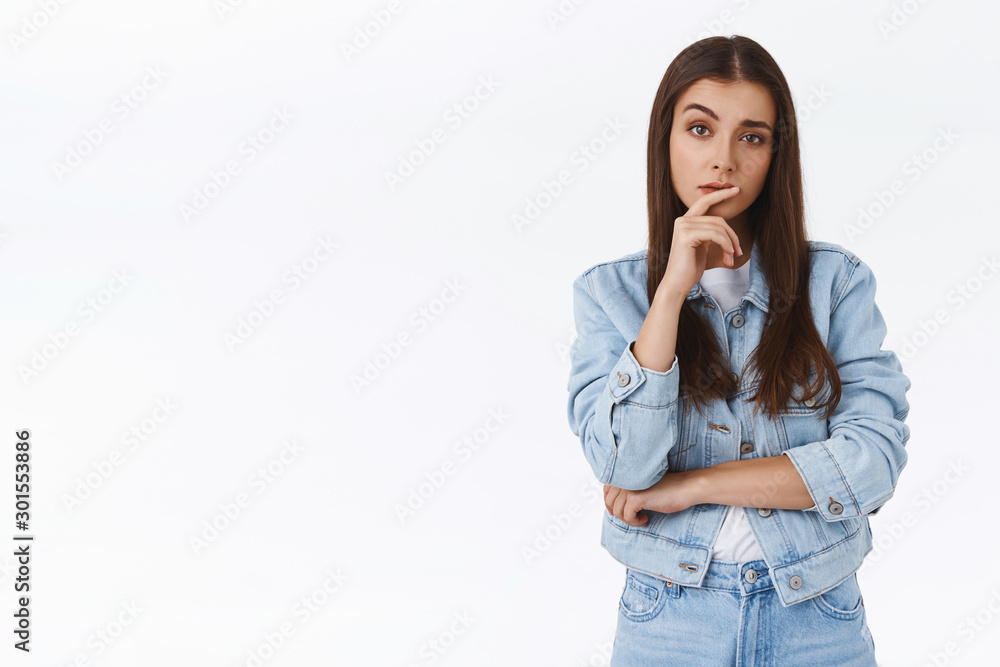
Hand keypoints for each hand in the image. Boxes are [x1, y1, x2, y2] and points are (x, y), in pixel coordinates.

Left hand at [603, 472, 698, 526]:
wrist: (685, 488)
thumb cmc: (668, 489)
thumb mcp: (643, 487)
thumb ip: (628, 490)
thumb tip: (613, 506)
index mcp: (627, 474)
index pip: (606, 489)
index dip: (609, 502)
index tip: (617, 511)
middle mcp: (626, 479)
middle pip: (610, 501)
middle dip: (619, 513)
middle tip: (633, 518)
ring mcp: (630, 487)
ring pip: (617, 510)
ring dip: (628, 519)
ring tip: (641, 518)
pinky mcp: (636, 497)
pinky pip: (626, 516)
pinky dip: (634, 521)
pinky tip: (645, 519)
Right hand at [656, 186, 742, 300]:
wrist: (677, 284)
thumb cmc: (689, 268)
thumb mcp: (702, 246)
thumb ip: (709, 233)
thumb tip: (725, 227)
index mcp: (685, 221)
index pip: (705, 202)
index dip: (721, 195)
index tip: (736, 190)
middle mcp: (682, 220)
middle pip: (717, 219)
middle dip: (732, 235)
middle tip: (739, 251)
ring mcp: (683, 226)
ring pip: (718, 227)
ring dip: (730, 244)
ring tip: (731, 258)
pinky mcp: (686, 235)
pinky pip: (715, 235)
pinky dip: (726, 245)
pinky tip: (728, 257)